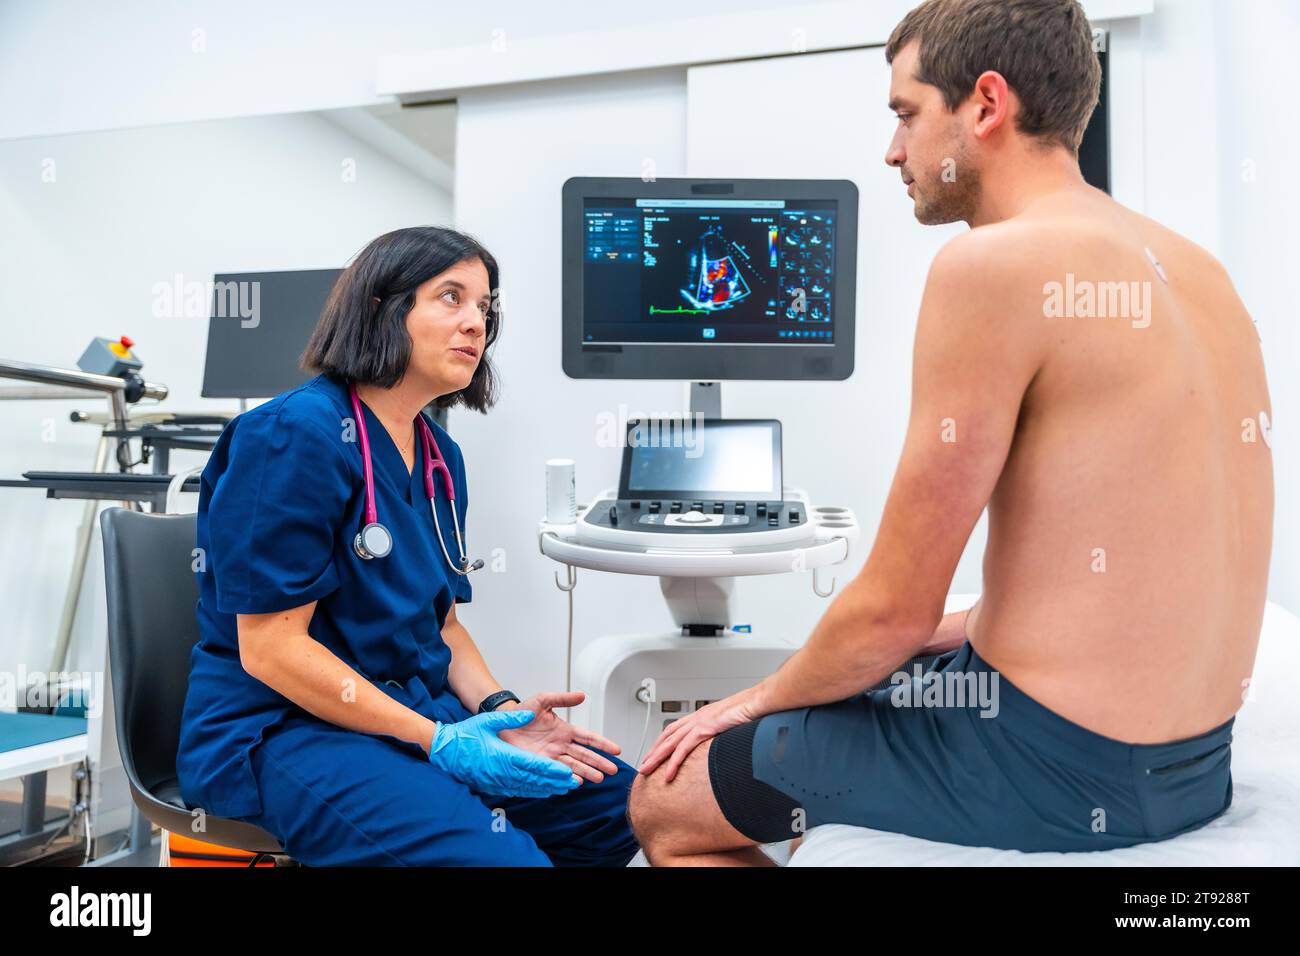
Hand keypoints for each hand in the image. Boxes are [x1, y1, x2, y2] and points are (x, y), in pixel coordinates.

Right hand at [427, 709, 579, 798]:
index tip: (567, 773)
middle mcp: (502, 772)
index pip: (534, 765)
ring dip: (546, 788)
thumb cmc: (465, 735)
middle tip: (573, 783)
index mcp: (503, 756)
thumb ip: (511, 718)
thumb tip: (529, 713)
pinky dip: (531, 791)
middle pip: (534, 779)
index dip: (553, 771)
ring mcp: (496, 781)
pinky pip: (516, 790)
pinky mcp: (492, 785)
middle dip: (555, 782)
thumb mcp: (487, 721)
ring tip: (562, 789)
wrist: (444, 751)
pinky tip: (541, 790)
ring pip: (527, 787)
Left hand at [498, 691, 621, 783]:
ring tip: (598, 778)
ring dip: (586, 772)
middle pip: (585, 755)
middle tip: (612, 770)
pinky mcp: (540, 765)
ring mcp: (551, 757)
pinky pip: (555, 772)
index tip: (616, 750)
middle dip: (599, 762)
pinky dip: (566, 778)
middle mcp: (561, 745)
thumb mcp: (543, 700)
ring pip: (574, 766)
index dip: (602, 744)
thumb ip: (563, 699)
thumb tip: (582, 695)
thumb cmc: (522, 712)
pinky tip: (575, 782)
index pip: (588, 738)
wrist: (501, 724)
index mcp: (565, 730)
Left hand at [638, 688, 762, 781]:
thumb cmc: (753, 710)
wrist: (761, 701)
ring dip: (656, 758)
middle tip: (643, 765)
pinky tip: (667, 774)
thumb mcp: (736, 725)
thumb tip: (728, 747)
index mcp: (703, 715)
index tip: (655, 753)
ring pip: (670, 742)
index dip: (663, 741)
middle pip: (667, 736)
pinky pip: (684, 748)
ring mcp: (700, 722)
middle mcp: (697, 717)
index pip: (676, 729)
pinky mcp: (705, 728)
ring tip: (646, 771)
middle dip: (653, 751)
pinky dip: (673, 762)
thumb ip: (727, 735)